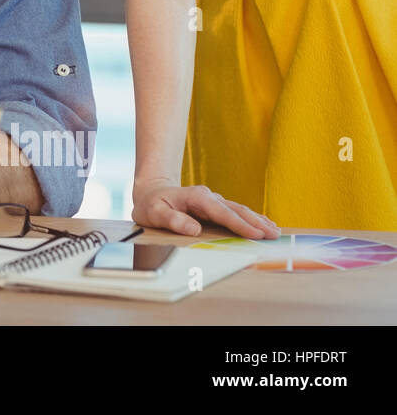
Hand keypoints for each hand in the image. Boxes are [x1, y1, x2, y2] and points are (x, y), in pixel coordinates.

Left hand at [131, 177, 279, 238]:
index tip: (256, 234)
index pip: (221, 212)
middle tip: (274, 234)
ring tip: (275, 231)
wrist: (152, 192)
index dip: (239, 224)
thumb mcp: (154, 212)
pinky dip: (251, 218)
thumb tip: (193, 229)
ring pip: (239, 210)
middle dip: (256, 222)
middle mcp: (208, 197)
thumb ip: (172, 220)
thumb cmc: (152, 204)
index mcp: (196, 198)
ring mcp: (213, 201)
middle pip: (235, 209)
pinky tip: (264, 224)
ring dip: (257, 220)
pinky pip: (236, 212)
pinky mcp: (216, 207)